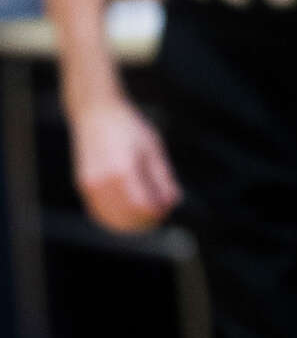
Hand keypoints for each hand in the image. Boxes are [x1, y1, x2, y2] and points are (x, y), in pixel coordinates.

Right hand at [72, 98, 181, 233]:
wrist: (96, 113)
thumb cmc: (128, 128)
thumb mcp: (153, 148)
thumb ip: (163, 178)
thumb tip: (172, 203)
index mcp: (124, 170)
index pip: (143, 207)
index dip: (158, 213)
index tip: (168, 210)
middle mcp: (103, 181)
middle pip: (127, 218)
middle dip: (146, 221)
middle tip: (160, 215)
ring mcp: (90, 185)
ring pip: (112, 220)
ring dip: (130, 223)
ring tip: (146, 215)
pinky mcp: (83, 186)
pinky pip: (100, 213)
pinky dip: (114, 218)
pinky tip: (128, 213)